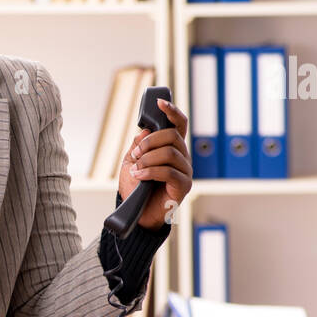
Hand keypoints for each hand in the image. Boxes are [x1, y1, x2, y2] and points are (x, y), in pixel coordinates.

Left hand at [117, 97, 192, 230]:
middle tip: (136, 154)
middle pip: (172, 135)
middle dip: (150, 141)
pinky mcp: (183, 185)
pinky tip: (139, 175)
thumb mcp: (131, 161)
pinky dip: (150, 171)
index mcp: (171, 148)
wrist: (137, 214)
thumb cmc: (136, 188)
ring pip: (170, 152)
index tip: (159, 102)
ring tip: (136, 169)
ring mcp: (185, 171)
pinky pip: (169, 171)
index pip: (178, 125)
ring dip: (148, 158)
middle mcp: (182, 157)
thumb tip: (145, 131)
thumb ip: (138, 145)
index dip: (172, 112)